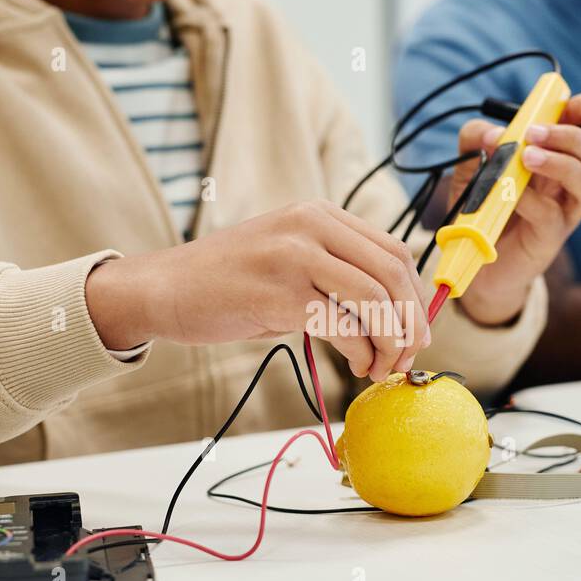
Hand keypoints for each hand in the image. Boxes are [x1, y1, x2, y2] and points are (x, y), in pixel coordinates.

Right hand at [86, 201, 431, 381]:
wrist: (164, 288)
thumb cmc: (229, 282)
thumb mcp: (288, 258)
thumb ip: (334, 270)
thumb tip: (395, 312)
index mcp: (319, 213)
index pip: (393, 251)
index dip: (415, 297)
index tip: (416, 332)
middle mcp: (311, 225)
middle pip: (392, 273)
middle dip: (411, 322)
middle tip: (409, 356)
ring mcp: (295, 257)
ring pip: (375, 299)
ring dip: (391, 342)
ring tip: (383, 367)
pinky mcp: (280, 294)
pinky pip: (343, 326)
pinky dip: (361, 352)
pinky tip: (357, 366)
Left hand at [446, 92, 580, 325]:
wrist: (476, 260)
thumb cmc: (483, 205)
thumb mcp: (471, 164)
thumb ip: (476, 138)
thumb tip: (493, 132)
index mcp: (561, 152)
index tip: (569, 104)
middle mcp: (571, 180)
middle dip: (572, 135)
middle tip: (533, 134)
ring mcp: (565, 210)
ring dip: (562, 163)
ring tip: (527, 158)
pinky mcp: (550, 237)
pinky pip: (551, 214)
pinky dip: (531, 199)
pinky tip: (511, 195)